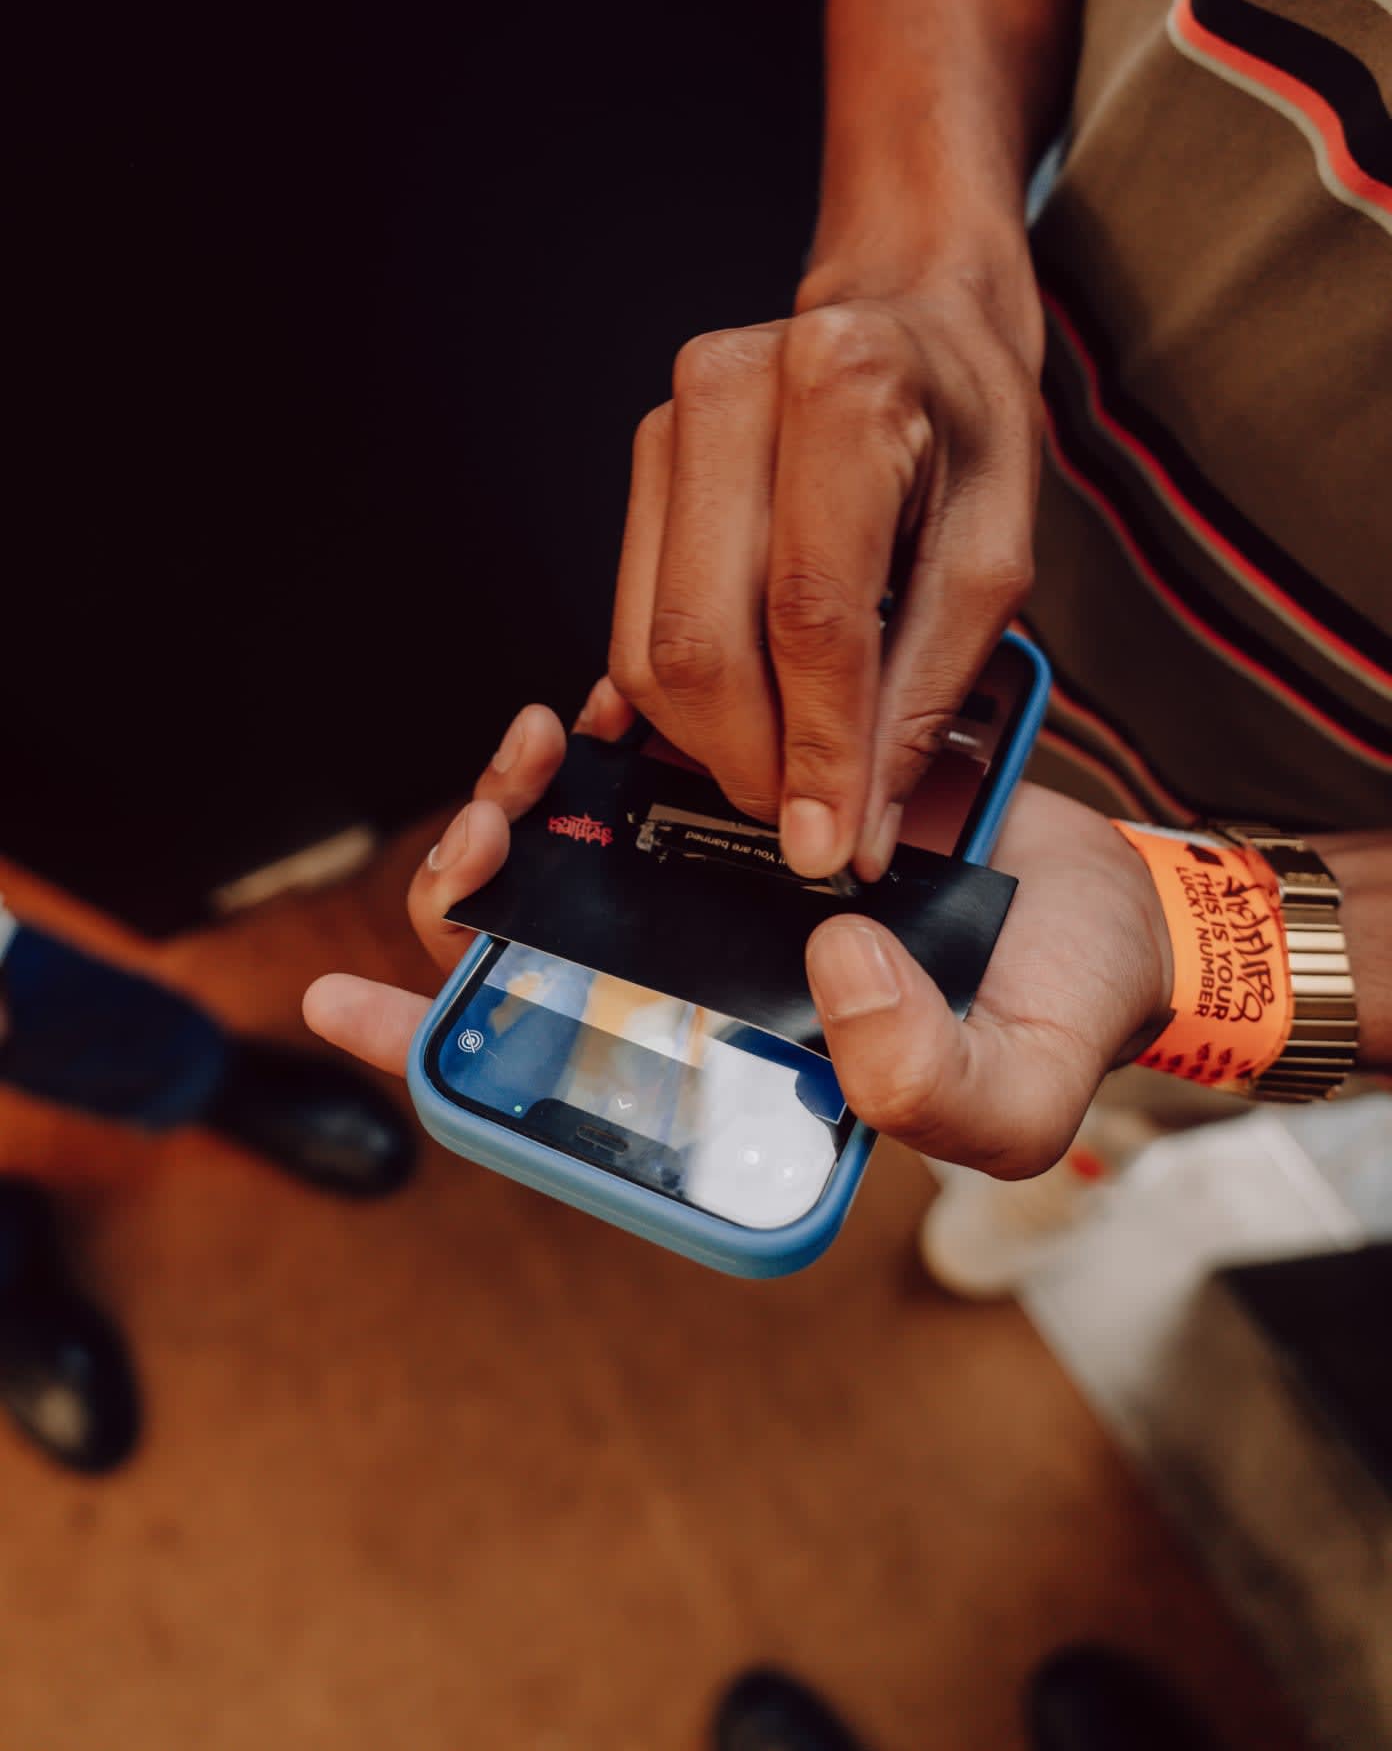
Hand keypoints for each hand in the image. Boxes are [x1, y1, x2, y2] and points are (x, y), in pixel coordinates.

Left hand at [307, 696, 1171, 1182]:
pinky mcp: (755, 803)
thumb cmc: (1063, 1003)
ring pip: (578, 854)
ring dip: (530, 802)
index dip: (435, 1051)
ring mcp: (720, 890)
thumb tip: (833, 966)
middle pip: (537, 952)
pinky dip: (618, 736)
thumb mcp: (1016, 1092)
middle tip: (476, 845)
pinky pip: (651, 772)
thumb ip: (930, 1087)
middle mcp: (706, 981)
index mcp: (733, 1066)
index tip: (341, 1005)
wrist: (1122, 898)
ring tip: (541, 746)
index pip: (553, 1079)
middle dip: (470, 897)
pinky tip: (612, 707)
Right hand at [606, 284, 1040, 884]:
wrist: (910, 319)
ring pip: (653, 641)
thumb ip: (920, 694)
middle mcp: (735, 390)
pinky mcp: (642, 465)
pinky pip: (636, 620)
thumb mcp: (993, 560)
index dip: (816, 748)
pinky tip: (740, 720)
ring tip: (787, 769)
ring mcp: (670, 423)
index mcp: (847, 387)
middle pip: (704, 637)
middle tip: (807, 818)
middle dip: (752, 759)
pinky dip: (681, 696)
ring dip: (712, 739)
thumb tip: (849, 825)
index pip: (809, 612)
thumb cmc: (967, 430)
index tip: (827, 844)